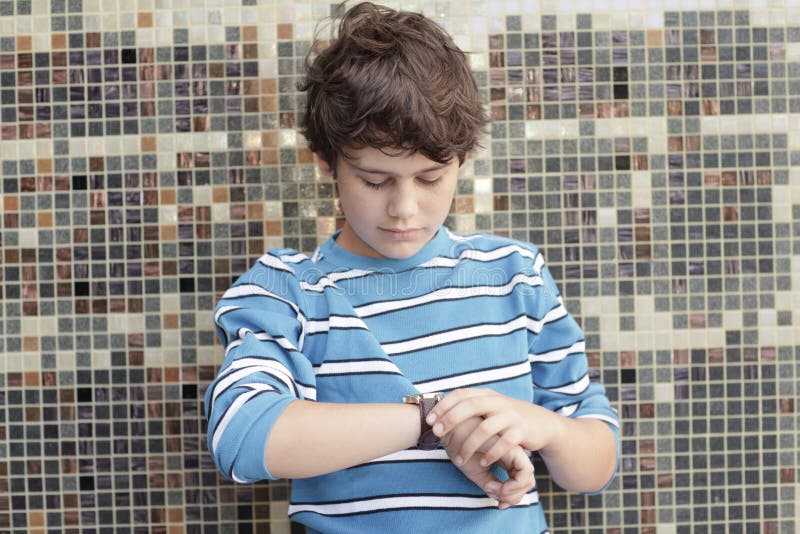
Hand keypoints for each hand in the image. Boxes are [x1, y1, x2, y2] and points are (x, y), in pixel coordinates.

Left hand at [430, 388, 556, 469]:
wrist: (541, 423)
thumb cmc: (507, 417)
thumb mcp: (489, 406)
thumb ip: (469, 406)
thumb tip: (439, 410)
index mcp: (487, 395)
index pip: (461, 394)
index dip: (444, 405)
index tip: (429, 419)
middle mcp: (498, 402)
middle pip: (471, 406)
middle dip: (451, 419)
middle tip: (437, 434)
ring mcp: (511, 415)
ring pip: (486, 428)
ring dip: (469, 445)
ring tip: (458, 460)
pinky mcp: (522, 431)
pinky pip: (504, 443)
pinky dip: (491, 454)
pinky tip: (482, 463)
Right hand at [441, 416, 534, 508]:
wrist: (448, 428)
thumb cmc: (459, 446)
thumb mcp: (476, 471)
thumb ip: (492, 485)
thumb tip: (502, 500)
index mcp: (507, 457)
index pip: (520, 482)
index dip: (513, 497)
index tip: (497, 504)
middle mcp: (513, 453)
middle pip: (527, 482)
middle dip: (513, 497)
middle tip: (491, 495)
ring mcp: (514, 450)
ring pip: (528, 479)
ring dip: (510, 492)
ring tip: (488, 488)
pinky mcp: (512, 448)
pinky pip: (524, 472)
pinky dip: (512, 485)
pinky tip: (489, 484)